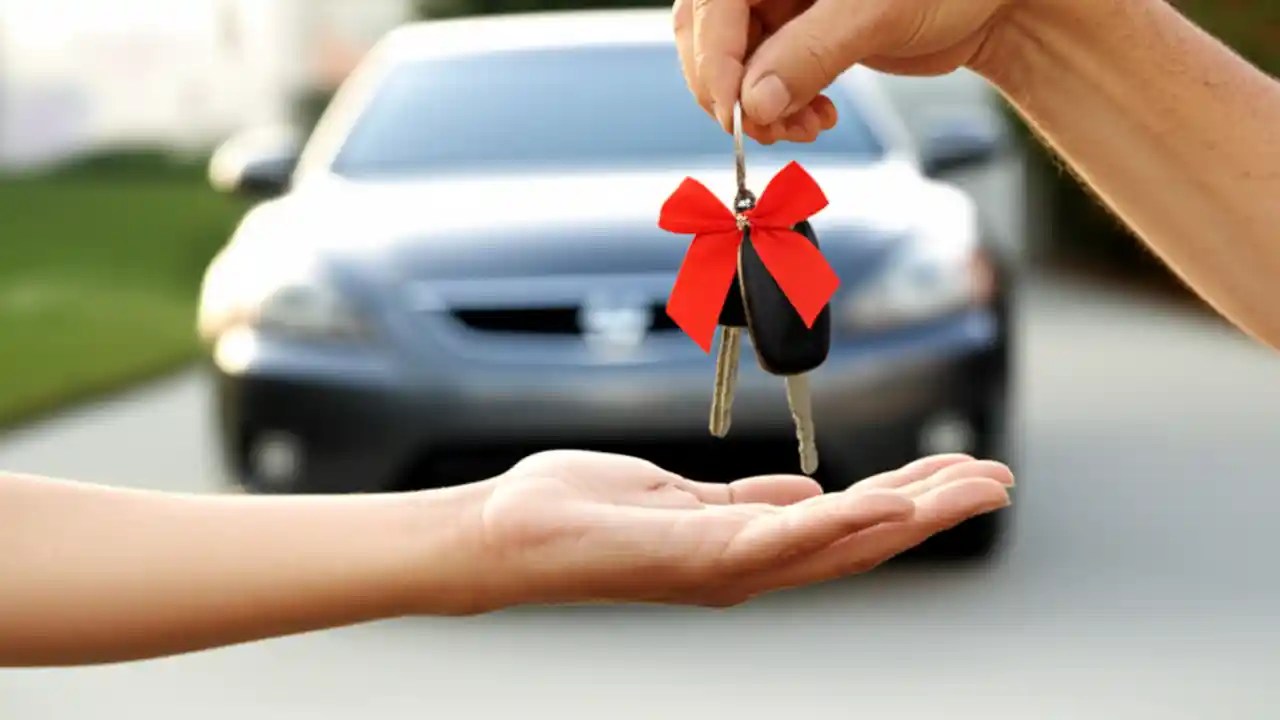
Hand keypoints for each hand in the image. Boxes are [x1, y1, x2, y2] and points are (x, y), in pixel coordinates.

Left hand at [465, 450, 1012, 608]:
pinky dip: (842, 521)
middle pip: (863, 538)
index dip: (911, 500)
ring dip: (914, 515)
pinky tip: (890, 503)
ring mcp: (727, 567)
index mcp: (749, 545)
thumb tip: (805, 492)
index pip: (848, 524)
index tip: (963, 473)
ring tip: (976, 486)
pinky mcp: (698, 556)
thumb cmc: (584, 512)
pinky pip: (783, 537)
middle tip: (1000, 480)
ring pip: (841, 542)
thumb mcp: (681, 498)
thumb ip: (747, 501)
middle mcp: (749, 565)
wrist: (511, 533)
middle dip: (935, 509)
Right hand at [674, 0, 1018, 141]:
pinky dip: (782, 107)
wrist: (997, 2)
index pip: (713, 4)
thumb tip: (753, 104)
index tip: (736, 113)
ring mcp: (782, 3)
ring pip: (735, 62)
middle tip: (769, 131)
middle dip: (732, 91)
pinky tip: (817, 117)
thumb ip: (809, 55)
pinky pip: (765, 77)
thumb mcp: (877, 12)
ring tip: (806, 128)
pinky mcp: (799, 34)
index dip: (715, 60)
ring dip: (759, 108)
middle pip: (709, 34)